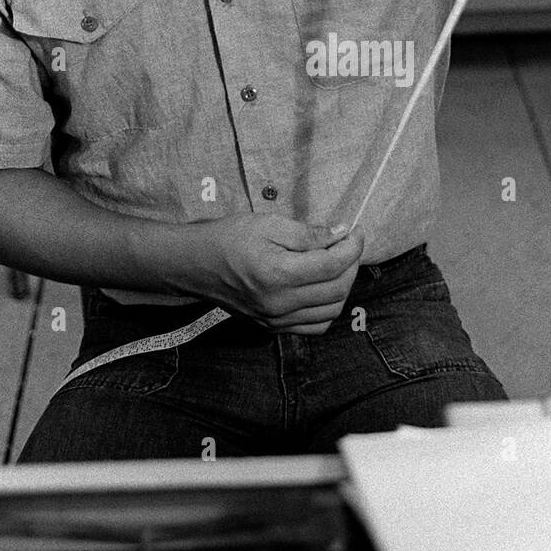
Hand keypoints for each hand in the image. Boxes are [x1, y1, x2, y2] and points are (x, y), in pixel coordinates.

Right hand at [175, 213, 364, 334]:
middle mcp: (279, 303)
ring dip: (343, 286)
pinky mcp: (273, 327)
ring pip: (331, 311)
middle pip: (337, 289)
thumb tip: (341, 233)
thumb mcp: (269, 224)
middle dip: (351, 264)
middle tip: (347, 244)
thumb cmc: (228, 238)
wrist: (195, 264)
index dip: (352, 246)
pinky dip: (328, 308)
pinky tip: (323, 288)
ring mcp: (276, 319)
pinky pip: (315, 326)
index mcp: (278, 274)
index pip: (333, 265)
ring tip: (338, 264)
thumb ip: (308, 233)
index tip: (355, 231)